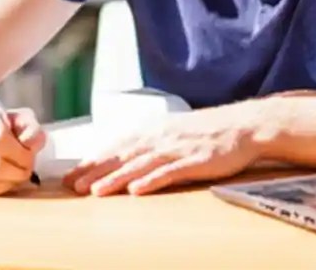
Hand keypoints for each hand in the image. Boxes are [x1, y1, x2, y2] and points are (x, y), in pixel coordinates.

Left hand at [63, 105, 261, 196]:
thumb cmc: (209, 130)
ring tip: (95, 191)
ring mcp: (176, 149)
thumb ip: (150, 142)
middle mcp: (160, 137)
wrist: (243, 125)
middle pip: (121, 156)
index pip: (115, 146)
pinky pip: (168, 173)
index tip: (72, 174)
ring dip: (115, 179)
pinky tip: (136, 190)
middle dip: (94, 171)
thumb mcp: (173, 129)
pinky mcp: (194, 161)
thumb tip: (125, 156)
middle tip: (72, 186)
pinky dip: (151, 181)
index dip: (92, 161)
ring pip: (139, 165)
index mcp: (153, 129)